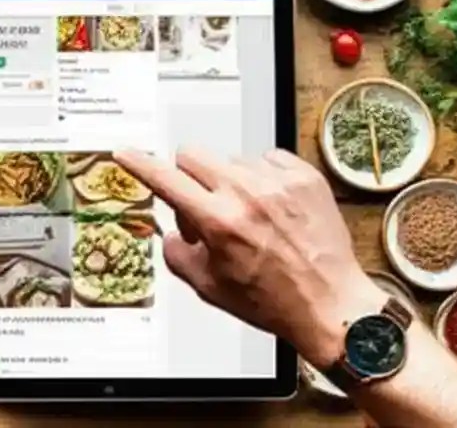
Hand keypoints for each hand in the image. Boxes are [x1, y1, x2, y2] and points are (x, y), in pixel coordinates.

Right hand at [114, 148, 387, 367]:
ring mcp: (278, 182)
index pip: (165, 179)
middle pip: (193, 155)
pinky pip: (267, 158)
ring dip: (229, 181)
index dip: (140, 164)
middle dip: (188, 177)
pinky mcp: (304, 176)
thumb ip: (178, 255)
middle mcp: (247, 194)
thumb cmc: (274, 300)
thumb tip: (174, 234)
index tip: (126, 153)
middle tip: (202, 206)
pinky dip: (263, 177)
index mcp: (218, 221)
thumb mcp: (209, 287)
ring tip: (249, 214)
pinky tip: (271, 205)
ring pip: (231, 159)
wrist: (329, 302)